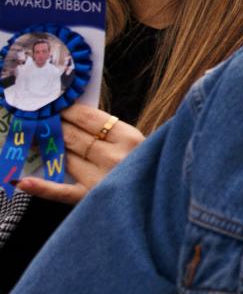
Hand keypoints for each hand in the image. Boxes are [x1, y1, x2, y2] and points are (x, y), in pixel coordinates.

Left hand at [15, 103, 144, 204]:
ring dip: (49, 148)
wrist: (159, 198)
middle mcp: (114, 157)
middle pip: (74, 137)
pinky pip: (61, 191)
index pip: (91, 118)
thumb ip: (111, 132)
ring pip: (66, 158)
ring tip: (36, 137)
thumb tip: (75, 119)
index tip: (56, 105)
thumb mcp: (137, 143)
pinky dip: (42, 187)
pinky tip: (23, 182)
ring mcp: (101, 179)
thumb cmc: (148, 165)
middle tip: (41, 119)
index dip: (69, 110)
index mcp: (130, 138)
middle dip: (55, 127)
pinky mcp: (90, 199)